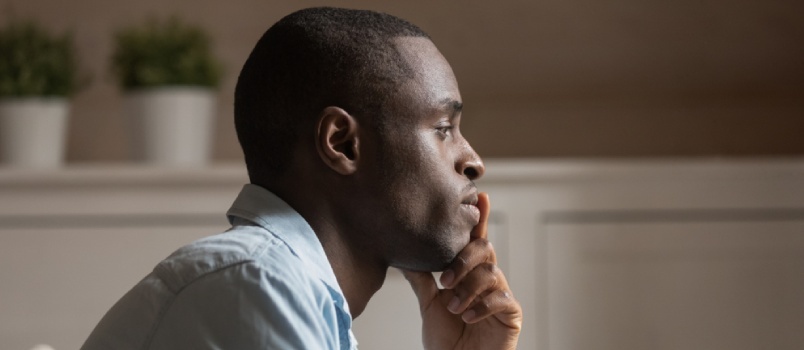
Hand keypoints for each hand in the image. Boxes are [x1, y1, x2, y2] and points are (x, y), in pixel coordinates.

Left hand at [402, 193, 521, 349]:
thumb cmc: (446, 339)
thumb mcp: (429, 305)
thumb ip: (422, 279)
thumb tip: (404, 253)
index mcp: (469, 273)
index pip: (475, 240)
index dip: (480, 218)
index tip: (479, 195)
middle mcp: (487, 279)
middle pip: (485, 249)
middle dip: (463, 260)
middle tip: (444, 281)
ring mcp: (501, 295)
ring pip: (490, 273)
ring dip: (467, 290)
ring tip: (453, 308)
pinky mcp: (511, 314)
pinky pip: (501, 298)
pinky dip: (481, 306)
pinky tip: (466, 316)